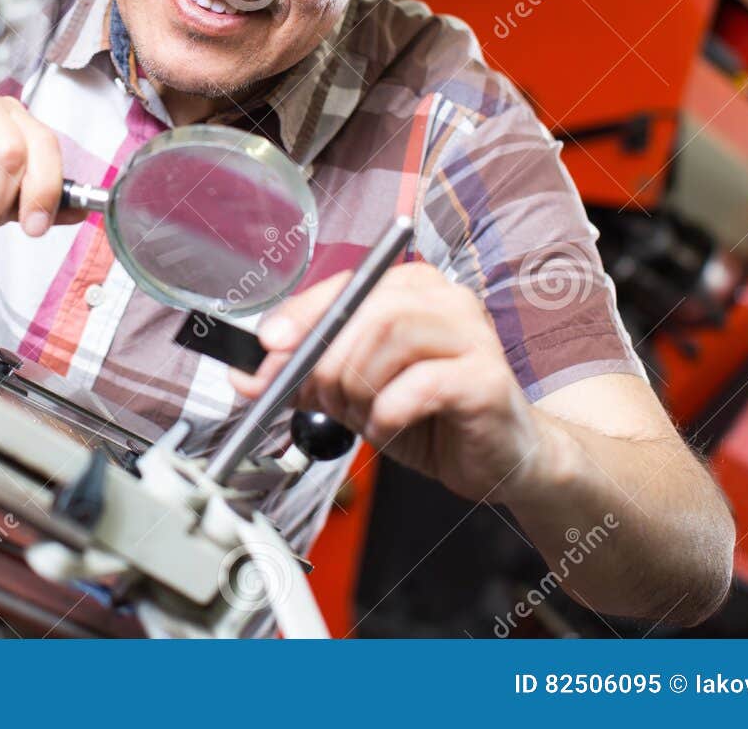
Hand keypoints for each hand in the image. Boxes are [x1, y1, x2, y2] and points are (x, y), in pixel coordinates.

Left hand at [230, 261, 551, 502]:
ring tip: (366, 417)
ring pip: (389, 343)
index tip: (268, 347)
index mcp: (411, 288)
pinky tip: (392, 427)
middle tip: (318, 399)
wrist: (501, 458)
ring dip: (360, 391)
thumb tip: (246, 375)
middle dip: (325, 361)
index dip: (299, 317)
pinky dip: (389, 414)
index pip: (343, 288)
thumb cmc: (429, 417)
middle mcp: (446, 299)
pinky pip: (419, 387)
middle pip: (365, 312)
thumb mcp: (354, 392)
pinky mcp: (487, 378)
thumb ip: (305, 375)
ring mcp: (472, 334)